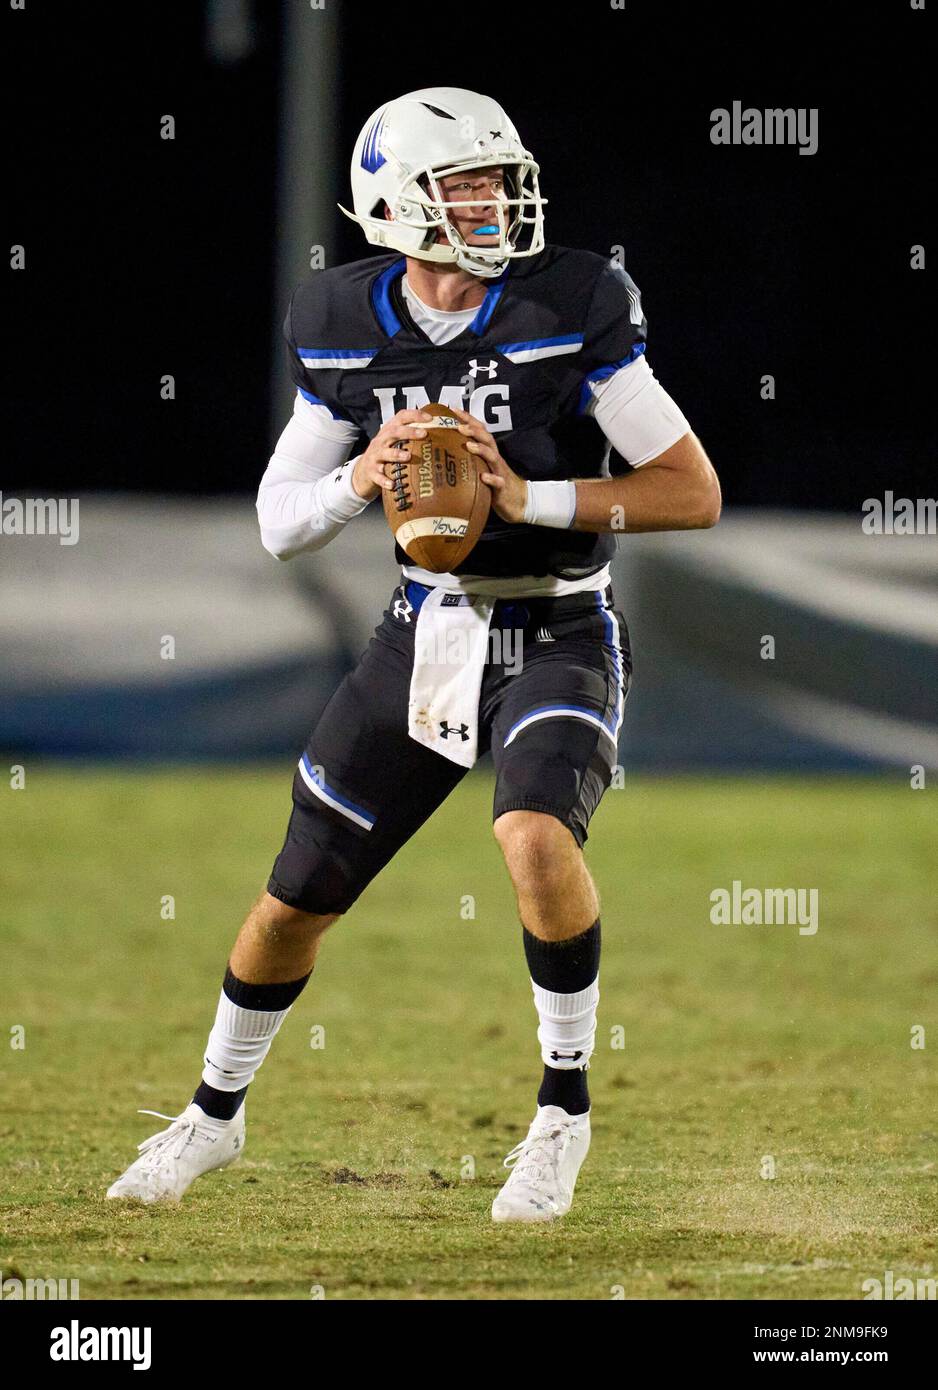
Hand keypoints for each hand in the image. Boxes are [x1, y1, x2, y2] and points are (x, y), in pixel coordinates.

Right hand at [352, 410, 433, 500]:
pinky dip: (384, 480)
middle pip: (394, 432)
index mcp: (389, 431)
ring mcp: (375, 456)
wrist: (362, 471)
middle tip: (424, 434)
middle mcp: (381, 441)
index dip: (415, 415)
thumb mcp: (395, 443)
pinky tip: (392, 484)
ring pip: (384, 452)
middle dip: (409, 432)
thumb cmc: (386, 455)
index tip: (430, 418)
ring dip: (396, 454)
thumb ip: (411, 438)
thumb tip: (442, 435)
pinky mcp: (371, 472)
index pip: (401, 417)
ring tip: (408, 457)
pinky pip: (377, 476)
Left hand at [450, 406, 527, 523]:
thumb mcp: (482, 467)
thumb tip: (445, 449)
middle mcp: (494, 459)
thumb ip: (469, 458)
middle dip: (473, 431)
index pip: (479, 430)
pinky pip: (498, 482)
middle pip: (487, 439)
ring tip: (468, 446)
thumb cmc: (496, 483)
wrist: (520, 501)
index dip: (468, 419)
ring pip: (492, 457)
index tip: (453, 410)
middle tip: (459, 426)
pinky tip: (483, 477)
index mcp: (489, 453)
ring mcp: (499, 472)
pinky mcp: (502, 488)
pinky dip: (491, 478)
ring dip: (481, 450)